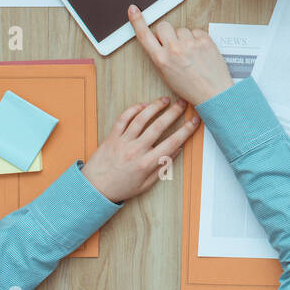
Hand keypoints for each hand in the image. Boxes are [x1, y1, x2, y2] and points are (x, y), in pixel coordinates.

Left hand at [81, 97, 199, 202]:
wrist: (94, 189)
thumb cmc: (121, 188)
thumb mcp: (146, 184)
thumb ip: (162, 167)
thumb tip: (176, 150)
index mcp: (147, 163)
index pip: (172, 142)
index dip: (186, 130)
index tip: (195, 120)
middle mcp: (136, 150)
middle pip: (158, 126)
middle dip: (173, 112)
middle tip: (182, 103)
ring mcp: (123, 142)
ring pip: (141, 119)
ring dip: (155, 107)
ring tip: (165, 100)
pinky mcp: (112, 137)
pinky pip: (123, 119)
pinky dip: (134, 110)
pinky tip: (143, 105)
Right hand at [128, 5, 233, 103]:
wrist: (213, 93)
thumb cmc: (191, 87)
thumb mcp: (166, 75)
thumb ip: (160, 56)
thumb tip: (159, 40)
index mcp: (161, 59)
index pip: (144, 35)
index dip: (136, 20)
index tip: (133, 9)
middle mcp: (174, 49)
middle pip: (163, 26)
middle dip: (166, 32)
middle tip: (173, 43)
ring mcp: (190, 43)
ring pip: (181, 29)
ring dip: (184, 37)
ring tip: (190, 53)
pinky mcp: (204, 40)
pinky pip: (196, 31)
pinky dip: (197, 38)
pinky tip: (199, 51)